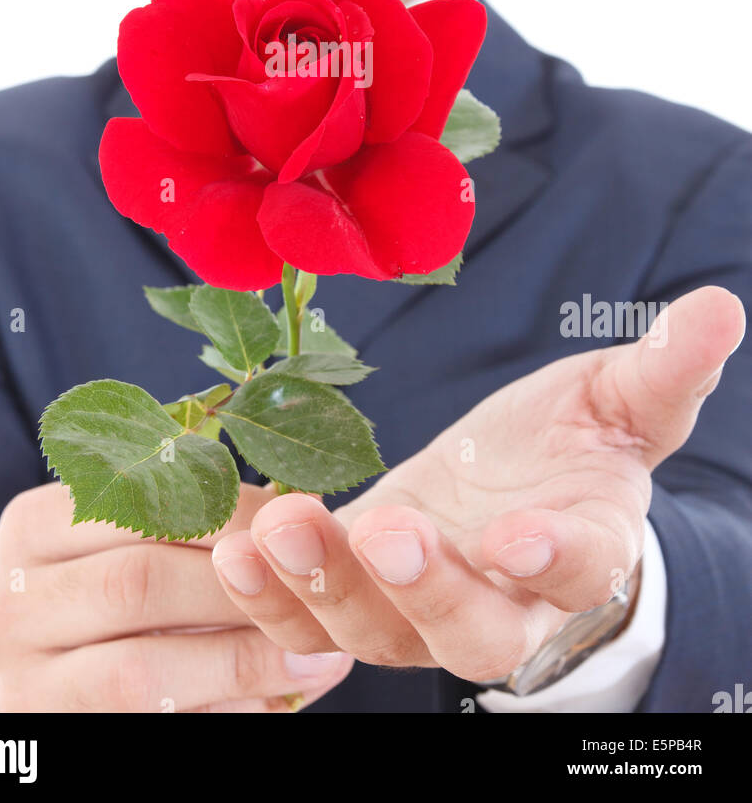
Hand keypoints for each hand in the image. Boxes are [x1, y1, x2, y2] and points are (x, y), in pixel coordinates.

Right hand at [0, 478, 352, 711]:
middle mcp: (11, 602)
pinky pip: (151, 726)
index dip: (227, 511)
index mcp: (34, 526)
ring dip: (241, 659)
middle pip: (136, 583)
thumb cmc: (122, 585)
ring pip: (141, 671)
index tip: (298, 517)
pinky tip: (278, 697)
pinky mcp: (55, 737)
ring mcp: (25, 681)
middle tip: (314, 588)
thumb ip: (198, 516)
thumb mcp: (139, 536)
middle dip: (238, 586)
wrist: (57, 672)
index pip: (136, 501)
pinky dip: (223, 709)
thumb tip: (306, 514)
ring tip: (315, 653)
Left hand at [211, 285, 744, 681]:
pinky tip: (238, 544)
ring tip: (277, 529)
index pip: (579, 572)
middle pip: (475, 634)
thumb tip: (719, 307)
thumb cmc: (572, 447)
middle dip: (431, 591)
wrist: (516, 493)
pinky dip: (272, 597)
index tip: (518, 536)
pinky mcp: (360, 598)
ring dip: (324, 587)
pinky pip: (312, 622)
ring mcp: (423, 612)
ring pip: (380, 631)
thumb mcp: (617, 404)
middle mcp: (504, 603)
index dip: (553, 559)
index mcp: (581, 551)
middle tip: (391, 533)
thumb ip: (662, 370)